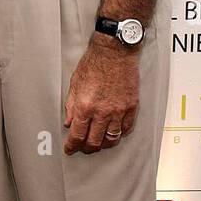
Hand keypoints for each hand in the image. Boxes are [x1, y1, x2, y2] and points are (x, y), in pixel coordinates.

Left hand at [63, 36, 138, 155]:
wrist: (115, 52)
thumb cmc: (95, 63)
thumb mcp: (75, 84)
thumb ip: (71, 105)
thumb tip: (69, 122)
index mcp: (86, 106)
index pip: (77, 135)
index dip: (72, 146)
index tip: (70, 149)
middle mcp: (102, 112)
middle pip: (94, 141)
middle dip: (86, 148)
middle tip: (83, 148)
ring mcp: (119, 110)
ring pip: (112, 138)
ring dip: (103, 144)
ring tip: (99, 143)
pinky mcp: (131, 106)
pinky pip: (126, 128)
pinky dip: (119, 133)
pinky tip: (114, 132)